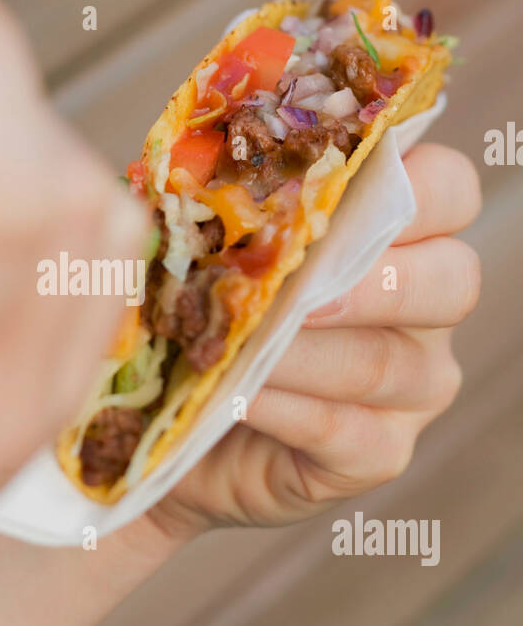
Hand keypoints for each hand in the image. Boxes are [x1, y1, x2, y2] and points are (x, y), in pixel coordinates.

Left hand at [149, 143, 480, 538]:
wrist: (172, 417)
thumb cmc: (206, 307)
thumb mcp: (207, 244)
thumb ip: (222, 203)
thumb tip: (185, 173)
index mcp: (401, 233)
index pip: (449, 190)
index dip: (417, 187)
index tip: (337, 192)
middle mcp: (426, 309)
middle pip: (451, 279)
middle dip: (373, 282)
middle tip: (297, 291)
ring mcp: (414, 386)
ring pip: (388, 362)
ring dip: (306, 353)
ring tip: (239, 344)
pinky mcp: (381, 452)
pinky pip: (349, 431)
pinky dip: (287, 411)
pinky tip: (237, 396)